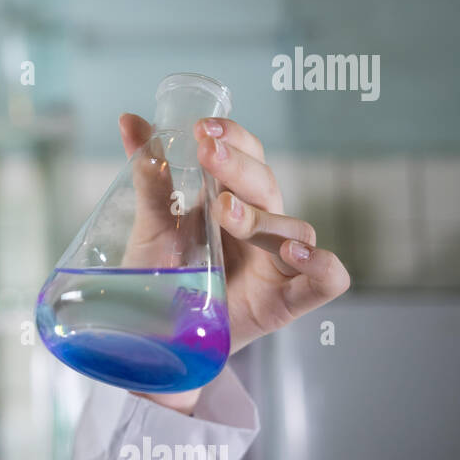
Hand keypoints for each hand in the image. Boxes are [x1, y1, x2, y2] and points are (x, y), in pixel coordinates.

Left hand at [117, 113, 351, 411]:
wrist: (155, 340)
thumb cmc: (161, 279)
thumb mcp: (151, 227)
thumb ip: (150, 176)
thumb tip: (131, 119)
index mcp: (231, 200)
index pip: (247, 157)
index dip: (234, 139)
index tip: (204, 130)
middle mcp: (260, 226)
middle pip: (268, 185)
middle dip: (239, 167)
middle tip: (209, 155)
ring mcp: (277, 263)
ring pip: (294, 227)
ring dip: (262, 216)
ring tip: (228, 213)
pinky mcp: (288, 300)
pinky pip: (328, 280)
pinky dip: (323, 263)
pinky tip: (295, 253)